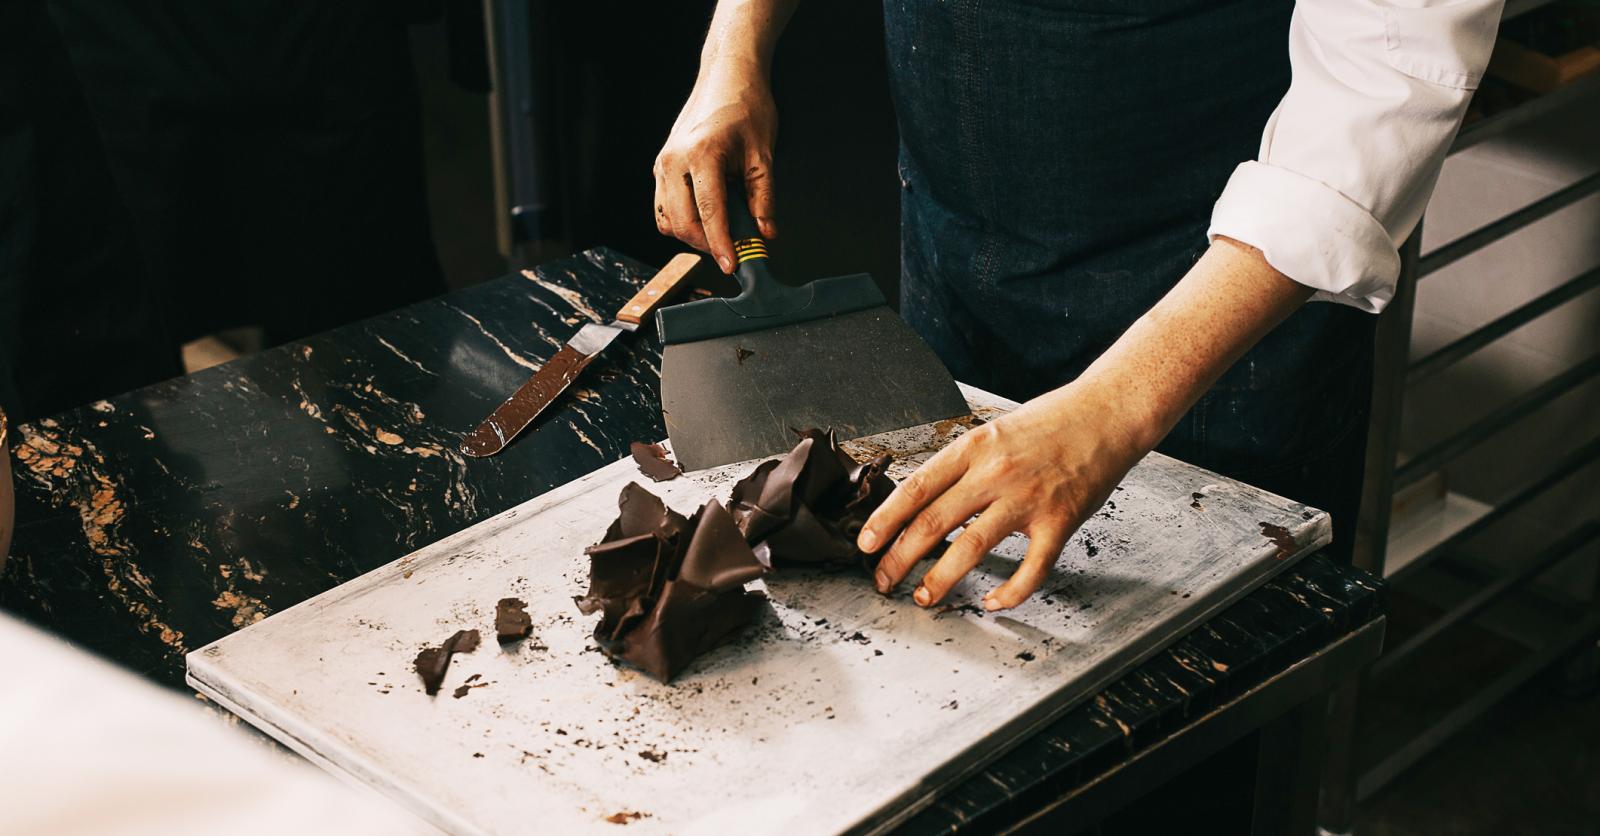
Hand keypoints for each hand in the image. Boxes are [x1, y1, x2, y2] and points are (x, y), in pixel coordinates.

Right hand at [653, 65, 777, 273]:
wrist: (727, 77)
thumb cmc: (746, 107)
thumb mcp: (763, 154)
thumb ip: (763, 198)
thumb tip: (765, 233)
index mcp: (701, 154)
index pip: (709, 212)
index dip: (721, 244)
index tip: (733, 265)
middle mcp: (674, 161)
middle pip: (682, 223)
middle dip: (708, 244)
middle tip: (736, 250)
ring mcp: (662, 164)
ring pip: (667, 220)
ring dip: (693, 235)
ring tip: (723, 230)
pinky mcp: (660, 168)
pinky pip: (663, 208)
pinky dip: (682, 221)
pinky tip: (706, 217)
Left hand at [857, 383, 1145, 610]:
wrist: (1106, 414)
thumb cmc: (1050, 422)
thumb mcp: (994, 431)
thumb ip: (963, 465)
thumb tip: (925, 500)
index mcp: (973, 448)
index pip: (916, 488)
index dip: (885, 520)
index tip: (865, 543)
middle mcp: (994, 472)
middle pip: (933, 522)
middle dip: (900, 558)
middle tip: (882, 580)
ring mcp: (1027, 498)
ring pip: (971, 547)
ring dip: (940, 578)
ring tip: (923, 597)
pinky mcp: (1059, 521)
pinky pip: (1031, 568)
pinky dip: (1010, 592)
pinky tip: (993, 602)